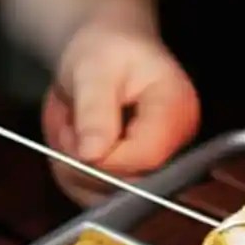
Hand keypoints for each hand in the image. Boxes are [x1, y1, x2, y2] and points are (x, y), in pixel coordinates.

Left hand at [41, 8, 199, 206]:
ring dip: (72, 167)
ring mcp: (157, 165)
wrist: (106, 49)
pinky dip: (72, 175)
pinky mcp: (136, 178)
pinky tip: (75, 145)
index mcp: (178, 111)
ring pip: (107, 195)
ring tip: (71, 131)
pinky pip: (96, 196)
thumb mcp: (93, 70)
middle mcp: (177, 145)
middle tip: (67, 127)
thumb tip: (92, 155)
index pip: (146, 157)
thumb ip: (95, 112)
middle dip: (83, 163)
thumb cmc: (106, 49)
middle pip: (129, 184)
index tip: (75, 135)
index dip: (104, 157)